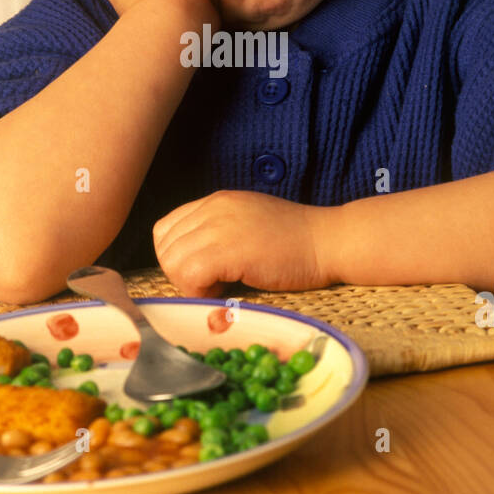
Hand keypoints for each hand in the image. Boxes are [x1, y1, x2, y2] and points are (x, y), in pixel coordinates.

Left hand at [152, 190, 335, 296]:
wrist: (329, 241)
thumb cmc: (295, 241)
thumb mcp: (248, 224)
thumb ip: (218, 234)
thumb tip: (191, 265)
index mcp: (215, 201)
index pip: (165, 229)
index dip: (177, 257)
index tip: (204, 271)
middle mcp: (212, 208)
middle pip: (164, 247)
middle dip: (182, 273)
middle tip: (214, 282)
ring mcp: (219, 226)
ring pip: (172, 262)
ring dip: (191, 284)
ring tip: (222, 285)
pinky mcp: (229, 249)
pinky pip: (189, 276)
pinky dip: (201, 292)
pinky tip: (228, 289)